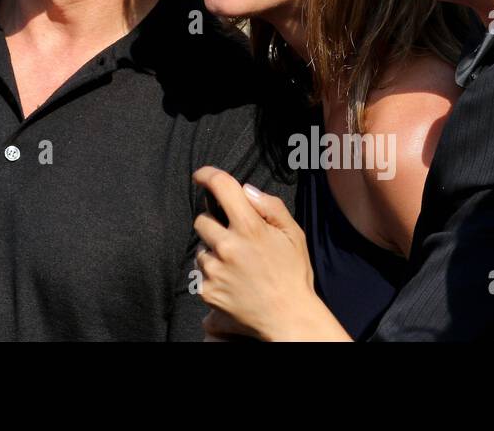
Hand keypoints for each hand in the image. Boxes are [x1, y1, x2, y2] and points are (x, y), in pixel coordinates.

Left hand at [191, 166, 348, 340]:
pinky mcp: (206, 291)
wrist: (289, 319)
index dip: (207, 175)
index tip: (200, 175)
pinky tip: (232, 281)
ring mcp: (214, 270)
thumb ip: (270, 206)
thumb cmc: (293, 274)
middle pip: (201, 220)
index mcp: (249, 228)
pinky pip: (200, 273)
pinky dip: (212, 275)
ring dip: (212, 252)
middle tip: (232, 237)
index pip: (221, 187)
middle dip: (214, 224)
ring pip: (200, 249)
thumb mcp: (293, 234)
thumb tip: (245, 190)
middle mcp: (227, 247)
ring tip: (236, 265)